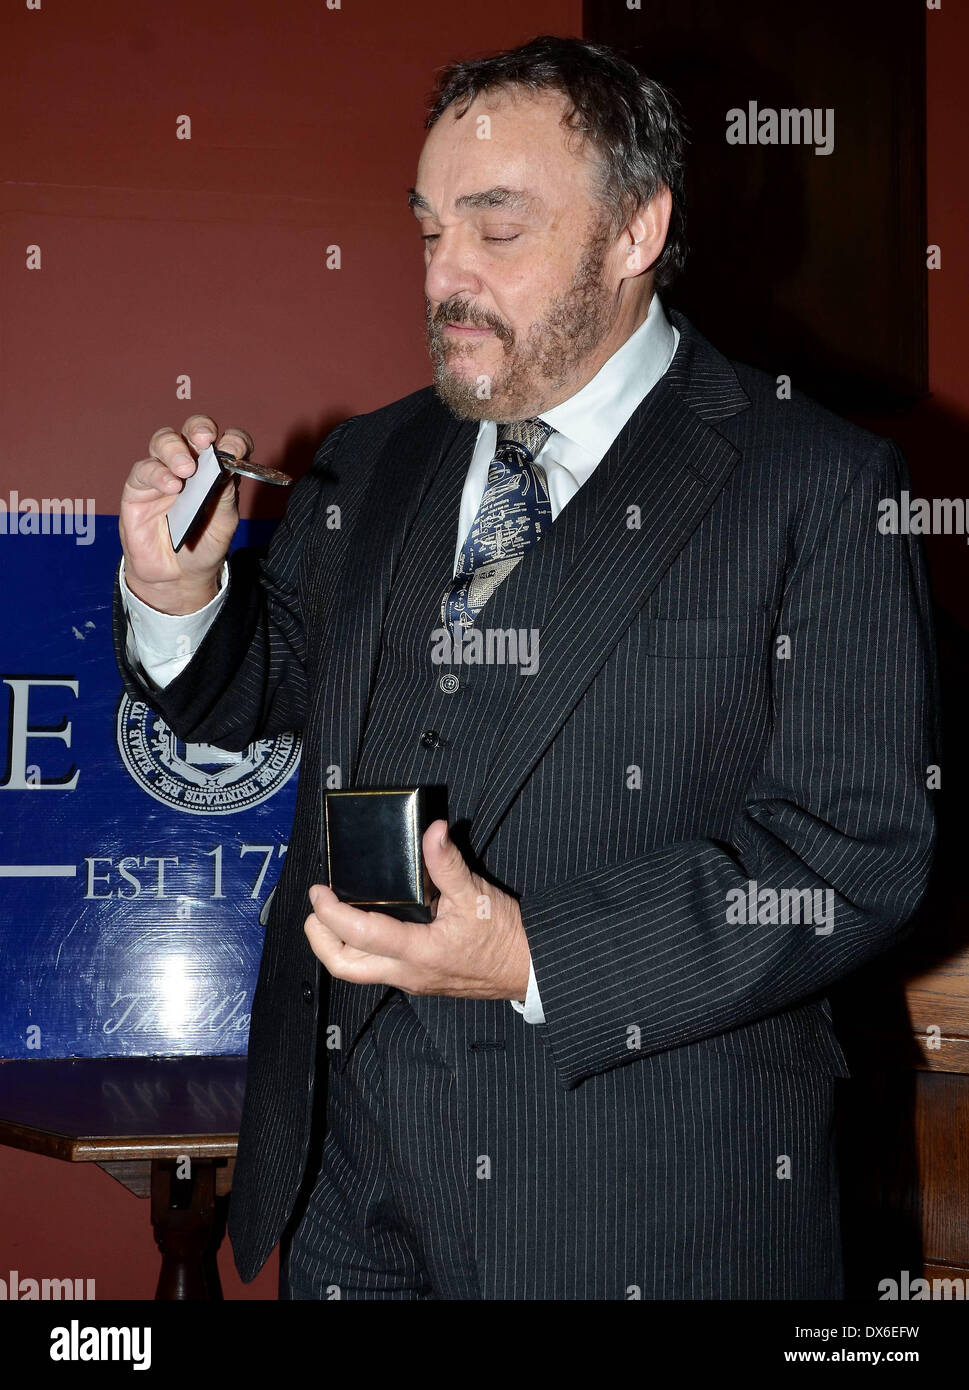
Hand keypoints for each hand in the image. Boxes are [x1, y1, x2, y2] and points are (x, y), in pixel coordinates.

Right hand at [119, 414, 251, 612]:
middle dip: (199, 428)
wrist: (178, 577)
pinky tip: (171, 487)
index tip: (236, 450)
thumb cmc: (203, 546)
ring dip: (175, 449)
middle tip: (205, 441)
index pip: (226, 443)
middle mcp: (189, 465)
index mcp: (216, 470)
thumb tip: (227, 465)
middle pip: (191, 431)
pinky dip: (158, 474)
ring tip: (186, 470)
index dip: (233, 440)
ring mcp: (162, 473)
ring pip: (164, 441)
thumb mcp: (224, 523)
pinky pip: (144, 470)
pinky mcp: (138, 488)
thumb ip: (225, 495)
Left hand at [304, 821, 531, 999]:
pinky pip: (378, 968)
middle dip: (320, 939)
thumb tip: (433, 830)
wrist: (527, 970)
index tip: (318, 892)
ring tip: (331, 916)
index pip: (361, 935)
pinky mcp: (418, 978)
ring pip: (358, 970)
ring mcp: (411, 979)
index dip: (332, 913)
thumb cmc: (504, 937)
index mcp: (419, 952)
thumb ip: (448, 862)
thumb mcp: (477, 894)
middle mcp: (407, 972)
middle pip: (346, 966)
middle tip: (315, 910)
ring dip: (337, 945)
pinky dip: (360, 948)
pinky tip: (365, 925)